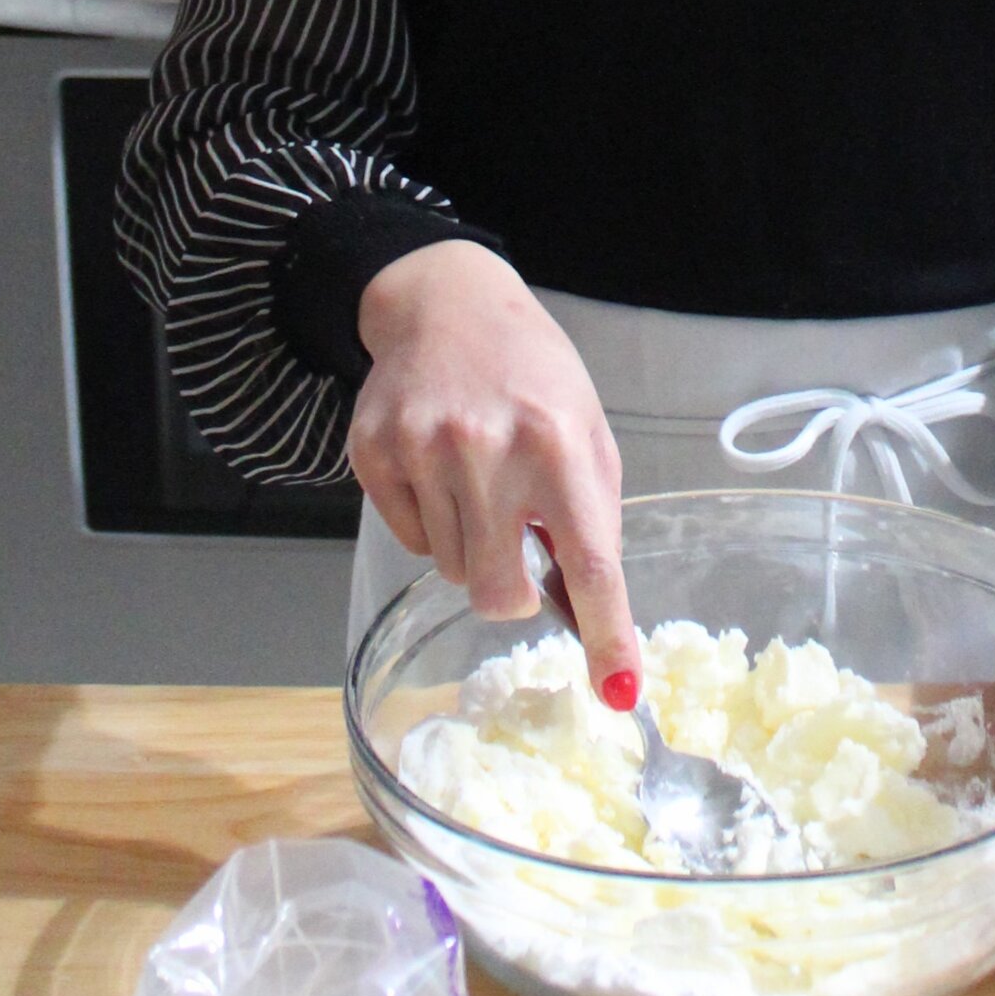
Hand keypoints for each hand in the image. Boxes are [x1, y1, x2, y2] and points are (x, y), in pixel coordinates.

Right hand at [347, 240, 638, 702]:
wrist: (447, 304)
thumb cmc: (530, 374)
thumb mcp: (585, 427)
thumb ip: (591, 511)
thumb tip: (588, 608)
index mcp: (558, 442)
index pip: (590, 561)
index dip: (606, 634)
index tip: (620, 691)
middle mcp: (488, 448)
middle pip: (498, 591)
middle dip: (513, 593)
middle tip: (519, 550)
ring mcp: (423, 450)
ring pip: (451, 571)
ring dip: (472, 549)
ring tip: (479, 484)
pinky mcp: (375, 454)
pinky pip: (409, 541)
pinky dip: (431, 525)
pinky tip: (440, 472)